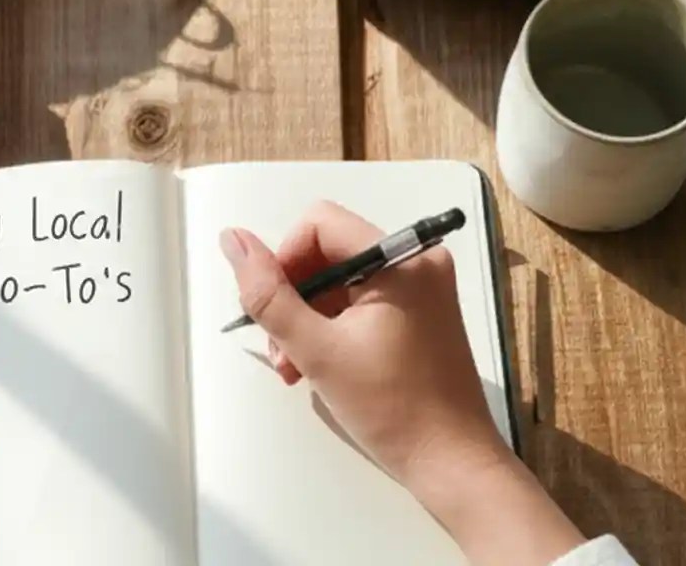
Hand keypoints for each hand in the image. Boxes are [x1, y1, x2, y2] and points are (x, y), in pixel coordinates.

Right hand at [220, 201, 584, 565]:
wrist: (451, 462)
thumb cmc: (394, 409)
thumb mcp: (316, 350)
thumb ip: (269, 294)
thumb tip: (234, 240)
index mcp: (402, 260)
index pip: (319, 224)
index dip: (285, 261)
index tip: (274, 309)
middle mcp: (418, 262)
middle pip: (329, 253)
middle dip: (294, 297)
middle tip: (281, 348)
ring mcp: (423, 289)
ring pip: (341, 282)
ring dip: (307, 319)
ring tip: (295, 367)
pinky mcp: (421, 314)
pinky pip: (362, 302)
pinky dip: (333, 328)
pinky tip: (318, 366)